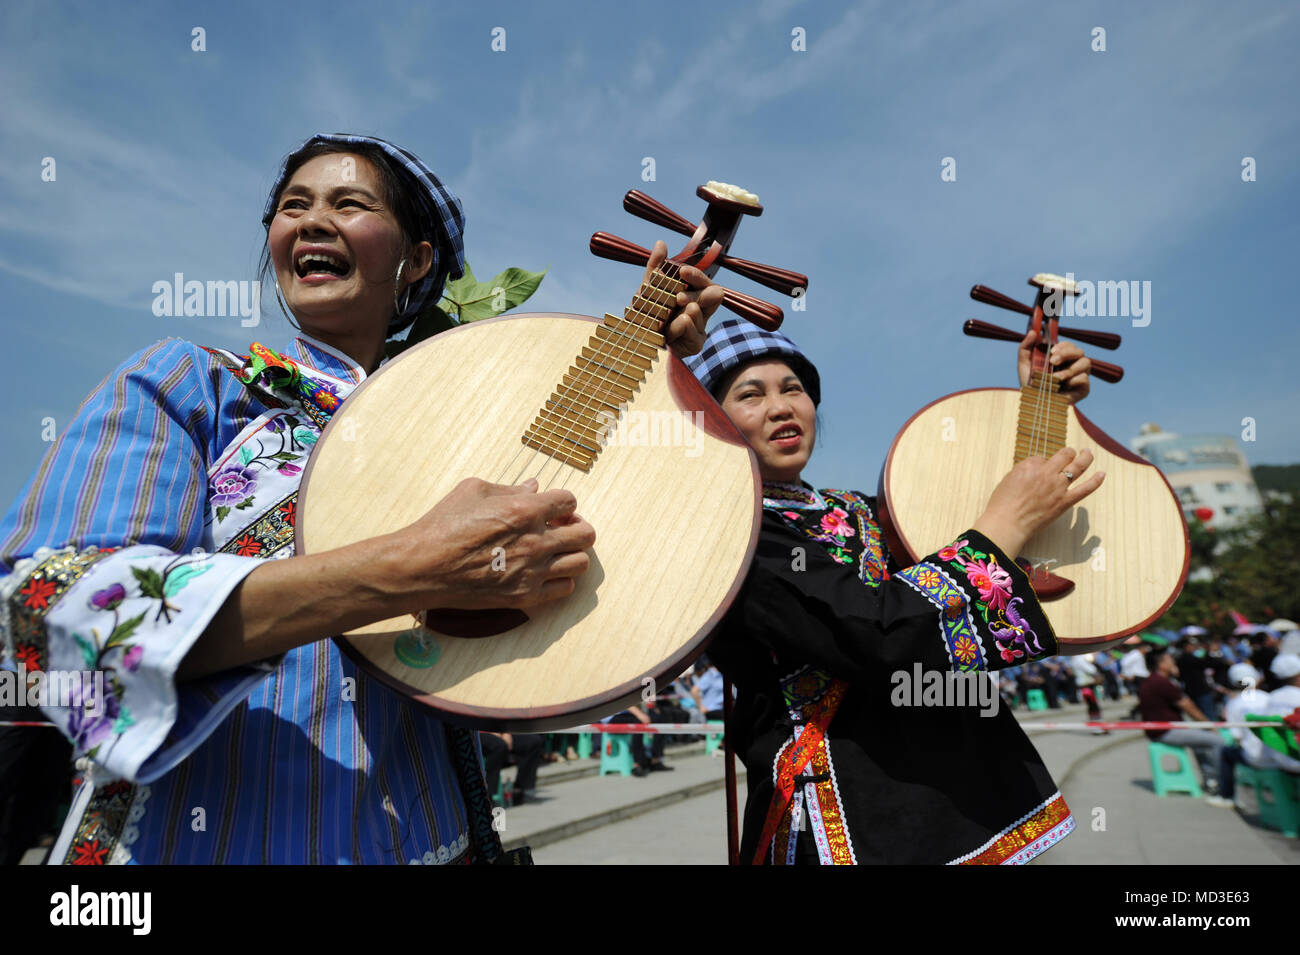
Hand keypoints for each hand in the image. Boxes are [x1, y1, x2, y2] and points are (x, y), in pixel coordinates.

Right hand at [386, 477, 595, 611]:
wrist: (423, 567)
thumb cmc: (443, 524)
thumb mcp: (473, 490)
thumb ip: (509, 487)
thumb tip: (535, 487)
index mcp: (524, 509)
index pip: (570, 500)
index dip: (563, 502)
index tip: (553, 508)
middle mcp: (535, 541)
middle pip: (586, 534)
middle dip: (577, 527)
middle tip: (562, 528)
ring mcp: (532, 571)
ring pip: (581, 563)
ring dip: (572, 554)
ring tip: (556, 551)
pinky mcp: (525, 596)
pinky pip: (565, 588)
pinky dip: (561, 579)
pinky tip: (545, 572)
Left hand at [642, 240, 724, 357]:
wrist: (635, 345)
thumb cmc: (645, 318)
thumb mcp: (648, 292)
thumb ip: (655, 269)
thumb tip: (661, 243)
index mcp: (693, 297)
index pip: (706, 282)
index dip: (697, 276)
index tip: (682, 271)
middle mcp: (700, 312)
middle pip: (715, 294)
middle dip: (696, 293)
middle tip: (678, 298)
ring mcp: (700, 329)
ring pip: (701, 313)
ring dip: (683, 312)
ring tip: (666, 318)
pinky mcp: (695, 346)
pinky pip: (694, 333)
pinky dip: (679, 329)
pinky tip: (668, 332)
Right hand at [972, 447, 1104, 557]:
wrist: (1007, 523)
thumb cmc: (1002, 504)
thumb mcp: (1007, 480)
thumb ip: (1023, 472)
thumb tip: (1034, 470)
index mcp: (1030, 465)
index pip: (1042, 457)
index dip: (1041, 463)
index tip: (1039, 470)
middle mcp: (1046, 473)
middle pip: (1064, 455)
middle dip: (1068, 452)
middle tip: (1071, 452)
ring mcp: (1057, 487)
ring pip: (1078, 466)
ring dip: (1085, 457)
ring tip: (1088, 453)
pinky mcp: (1064, 502)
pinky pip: (1084, 489)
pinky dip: (1095, 481)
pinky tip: (1102, 474)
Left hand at [1018, 330, 1090, 404]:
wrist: (1034, 405)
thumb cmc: (1030, 385)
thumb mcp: (1024, 365)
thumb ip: (1025, 348)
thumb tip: (1032, 332)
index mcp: (1062, 358)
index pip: (1069, 345)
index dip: (1063, 345)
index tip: (1051, 351)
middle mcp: (1073, 365)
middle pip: (1079, 351)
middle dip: (1066, 354)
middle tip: (1053, 361)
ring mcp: (1080, 376)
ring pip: (1085, 363)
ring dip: (1069, 369)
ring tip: (1055, 378)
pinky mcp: (1084, 388)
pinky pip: (1084, 378)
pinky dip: (1072, 382)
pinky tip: (1063, 388)